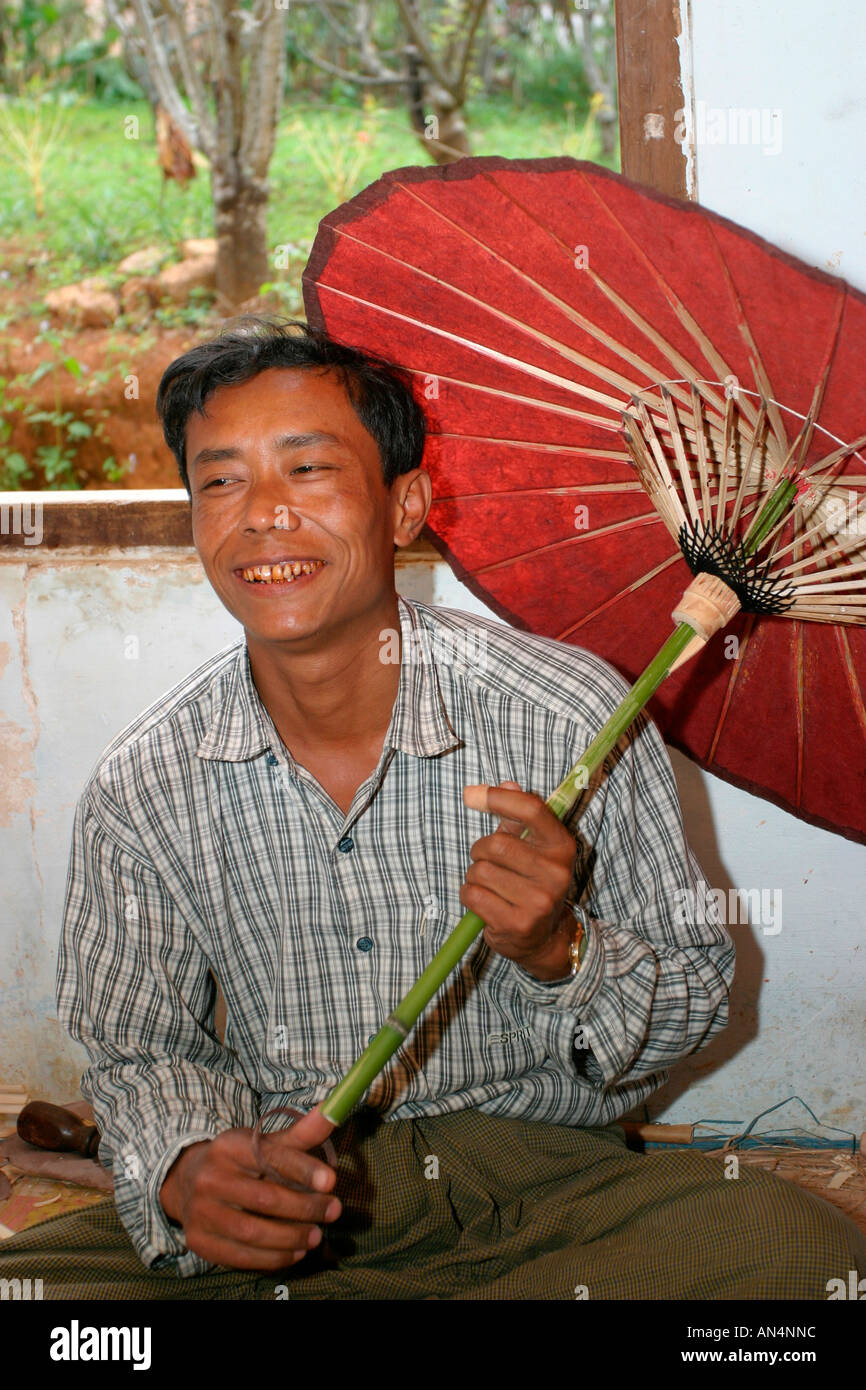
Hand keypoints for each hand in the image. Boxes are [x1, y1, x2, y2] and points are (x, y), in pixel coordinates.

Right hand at [159, 1106, 340, 1270]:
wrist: (186, 1181)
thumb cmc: (238, 1161)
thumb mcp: (263, 1142)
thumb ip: (300, 1134)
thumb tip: (332, 1111)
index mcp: (228, 1148)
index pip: (269, 1158)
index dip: (302, 1169)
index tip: (331, 1180)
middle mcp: (210, 1178)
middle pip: (265, 1198)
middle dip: (305, 1207)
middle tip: (334, 1211)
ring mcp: (201, 1212)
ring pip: (253, 1232)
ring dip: (292, 1237)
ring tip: (317, 1236)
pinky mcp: (199, 1241)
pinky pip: (240, 1256)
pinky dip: (272, 1258)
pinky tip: (295, 1253)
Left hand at [460, 780, 577, 980]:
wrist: (546, 938)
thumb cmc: (533, 885)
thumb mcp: (534, 850)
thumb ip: (520, 818)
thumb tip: (506, 783)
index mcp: (562, 847)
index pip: (531, 810)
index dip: (499, 798)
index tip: (472, 794)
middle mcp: (556, 873)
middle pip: (496, 844)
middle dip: (480, 850)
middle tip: (486, 861)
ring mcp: (538, 901)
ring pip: (480, 871)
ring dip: (475, 876)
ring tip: (491, 886)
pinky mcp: (516, 923)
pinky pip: (472, 894)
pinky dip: (469, 895)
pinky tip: (484, 902)